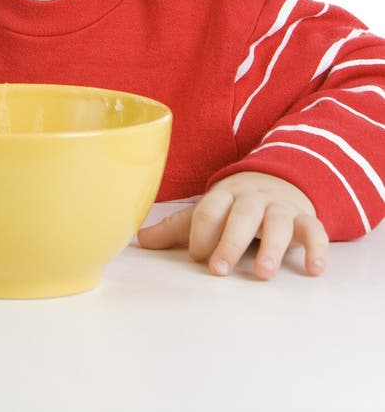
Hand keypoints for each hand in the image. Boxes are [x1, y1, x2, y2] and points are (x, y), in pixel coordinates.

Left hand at [137, 171, 328, 278]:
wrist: (278, 182)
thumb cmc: (235, 206)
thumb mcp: (208, 212)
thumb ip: (176, 228)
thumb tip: (138, 240)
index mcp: (224, 195)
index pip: (210, 209)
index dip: (201, 232)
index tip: (197, 256)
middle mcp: (253, 198)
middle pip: (242, 215)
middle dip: (229, 241)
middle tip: (218, 269)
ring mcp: (281, 207)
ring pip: (278, 222)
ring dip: (272, 247)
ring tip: (262, 274)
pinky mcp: (306, 218)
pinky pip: (315, 230)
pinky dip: (318, 248)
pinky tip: (314, 269)